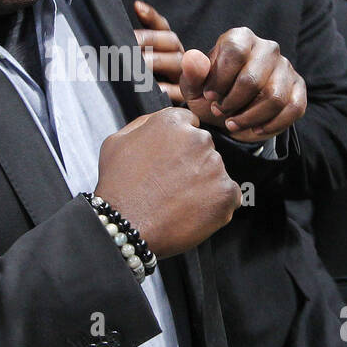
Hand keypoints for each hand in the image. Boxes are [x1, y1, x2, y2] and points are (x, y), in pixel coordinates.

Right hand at [93, 108, 240, 258]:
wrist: (127, 227)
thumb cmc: (119, 188)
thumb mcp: (116, 141)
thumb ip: (144, 123)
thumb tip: (160, 120)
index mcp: (172, 123)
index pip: (189, 122)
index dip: (179, 143)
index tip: (172, 158)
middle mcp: (198, 139)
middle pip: (204, 146)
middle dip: (192, 162)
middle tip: (171, 183)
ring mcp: (215, 166)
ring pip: (216, 171)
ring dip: (204, 183)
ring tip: (178, 200)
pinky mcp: (226, 193)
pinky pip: (229, 195)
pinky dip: (216, 204)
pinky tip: (193, 210)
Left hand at [132, 1, 184, 102]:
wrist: (162, 110)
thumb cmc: (143, 77)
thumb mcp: (137, 56)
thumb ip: (132, 40)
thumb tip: (123, 17)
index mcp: (168, 44)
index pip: (161, 25)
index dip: (150, 15)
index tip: (137, 7)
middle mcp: (177, 55)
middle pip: (170, 40)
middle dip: (149, 39)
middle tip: (130, 42)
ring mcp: (182, 74)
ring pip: (176, 62)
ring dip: (157, 60)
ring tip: (139, 62)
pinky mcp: (183, 95)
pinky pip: (178, 90)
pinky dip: (166, 89)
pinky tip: (155, 88)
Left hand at [178, 27, 306, 142]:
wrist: (231, 114)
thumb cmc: (211, 95)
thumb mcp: (195, 88)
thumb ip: (192, 74)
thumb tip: (193, 58)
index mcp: (240, 38)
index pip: (235, 53)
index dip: (220, 80)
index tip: (209, 97)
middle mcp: (267, 48)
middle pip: (253, 79)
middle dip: (232, 103)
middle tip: (219, 112)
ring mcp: (286, 67)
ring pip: (274, 97)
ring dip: (250, 117)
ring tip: (232, 124)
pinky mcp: (298, 88)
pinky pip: (293, 108)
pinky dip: (271, 124)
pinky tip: (255, 129)